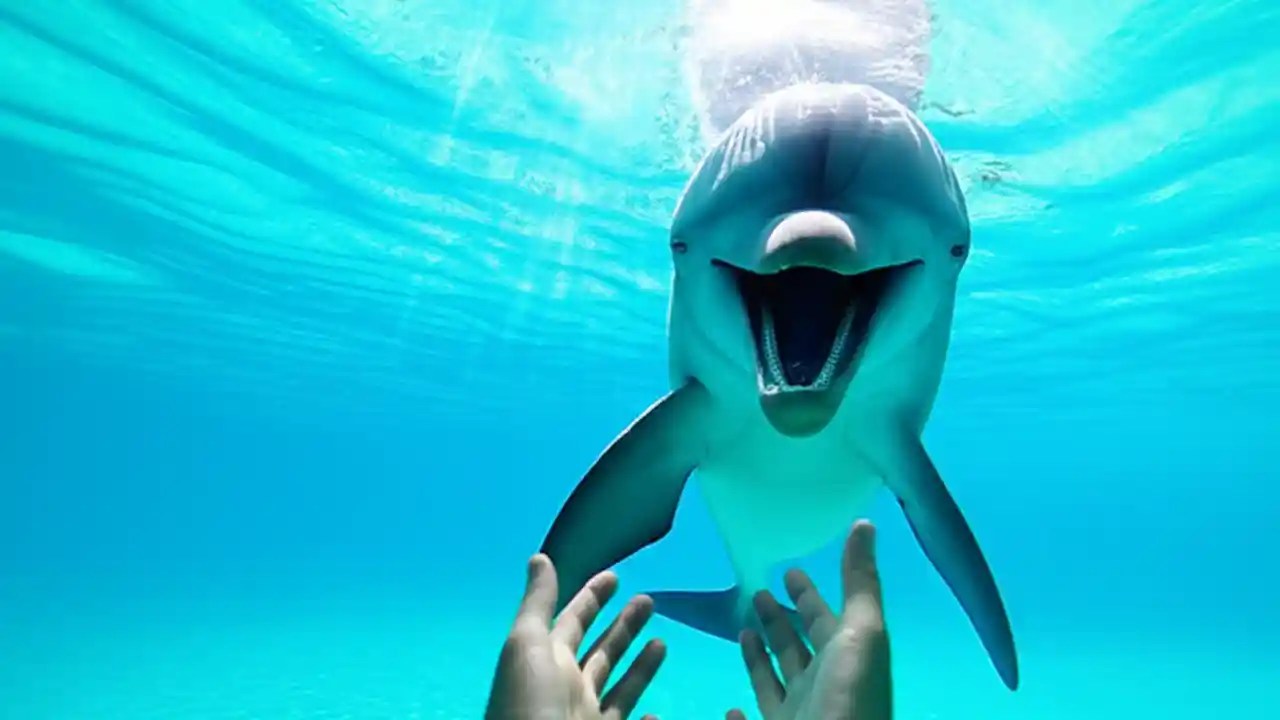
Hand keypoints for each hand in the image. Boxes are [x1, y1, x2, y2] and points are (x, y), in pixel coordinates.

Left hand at [485, 553, 666, 719]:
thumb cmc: (528, 707)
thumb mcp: (527, 647)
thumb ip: (537, 604)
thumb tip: (540, 557)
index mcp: (547, 662)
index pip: (572, 621)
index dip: (591, 597)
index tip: (615, 575)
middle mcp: (568, 690)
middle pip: (600, 651)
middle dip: (623, 626)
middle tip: (650, 600)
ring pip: (620, 688)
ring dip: (640, 665)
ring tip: (663, 640)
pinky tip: (660, 712)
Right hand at [726, 520, 891, 719]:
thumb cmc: (849, 699)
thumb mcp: (862, 633)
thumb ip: (859, 581)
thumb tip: (866, 522)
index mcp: (846, 656)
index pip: (825, 617)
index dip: (809, 593)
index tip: (789, 569)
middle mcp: (824, 684)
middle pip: (798, 646)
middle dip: (779, 618)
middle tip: (757, 591)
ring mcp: (800, 715)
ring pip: (775, 679)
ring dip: (759, 656)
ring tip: (741, 631)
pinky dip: (742, 715)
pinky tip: (729, 709)